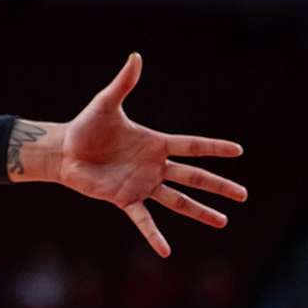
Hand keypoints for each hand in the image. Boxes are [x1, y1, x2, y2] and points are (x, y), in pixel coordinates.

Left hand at [15, 53, 245, 256]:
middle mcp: (154, 166)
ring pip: (178, 201)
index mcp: (155, 143)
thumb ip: (124, 83)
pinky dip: (154, 235)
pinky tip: (166, 251)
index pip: (192, 145)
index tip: (239, 151)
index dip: (214, 148)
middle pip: (194, 177)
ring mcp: (142, 184)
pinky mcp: (125, 200)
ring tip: (223, 222)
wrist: (64, 151)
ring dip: (200, 211)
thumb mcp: (106, 103)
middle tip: (243, 195)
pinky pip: (143, 220)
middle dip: (218, 185)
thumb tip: (135, 56)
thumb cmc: (85, 127)